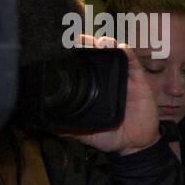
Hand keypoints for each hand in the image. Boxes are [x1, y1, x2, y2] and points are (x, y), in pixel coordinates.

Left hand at [62, 35, 160, 154]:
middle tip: (76, 39)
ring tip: (95, 41)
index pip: (84, 67)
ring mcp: (124, 79)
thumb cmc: (111, 136)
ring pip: (114, 55)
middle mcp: (108, 80)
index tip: (61, 47)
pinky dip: (126, 53)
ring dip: (105, 44)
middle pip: (98, 56)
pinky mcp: (139, 81)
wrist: (135, 145)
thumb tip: (45, 125)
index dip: (74, 55)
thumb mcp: (85, 133)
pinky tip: (118, 48)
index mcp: (94, 89)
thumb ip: (68, 127)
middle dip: (88, 44)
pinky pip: (133, 63)